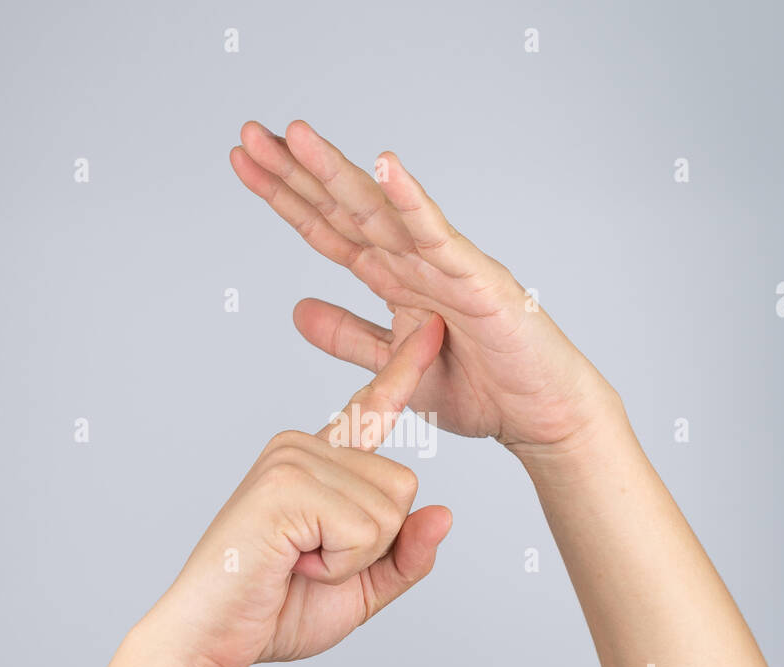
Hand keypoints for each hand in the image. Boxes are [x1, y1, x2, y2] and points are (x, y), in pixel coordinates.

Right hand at [155, 314, 451, 666]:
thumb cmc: (275, 610)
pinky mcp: (286, 485)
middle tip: (311, 562)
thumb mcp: (362, 586)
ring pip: (389, 510)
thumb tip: (446, 512)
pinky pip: (364, 529)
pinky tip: (292, 565)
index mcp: (319, 462)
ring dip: (352, 559)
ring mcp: (292, 460)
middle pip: (403, 487)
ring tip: (297, 563)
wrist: (210, 641)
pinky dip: (338, 565)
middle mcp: (304, 447)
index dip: (403, 370)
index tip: (430, 327)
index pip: (371, 410)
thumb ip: (406, 554)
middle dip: (374, 546)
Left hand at [230, 120, 616, 456]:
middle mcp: (415, 260)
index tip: (242, 162)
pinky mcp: (479, 280)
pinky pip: (440, 237)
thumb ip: (349, 336)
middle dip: (296, 170)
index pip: (328, 229)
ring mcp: (447, 265)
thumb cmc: (483, 389)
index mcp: (395, 277)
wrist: (540, 417)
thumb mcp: (393, 368)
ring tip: (296, 137)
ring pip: (382, 211)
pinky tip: (386, 166)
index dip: (285, 195)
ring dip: (339, 173)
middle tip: (250, 133)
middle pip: (344, 208)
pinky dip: (413, 202)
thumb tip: (296, 311)